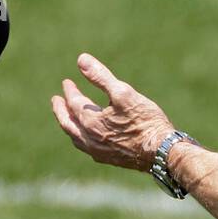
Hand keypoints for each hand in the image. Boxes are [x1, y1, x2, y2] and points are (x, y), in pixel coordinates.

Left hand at [51, 53, 175, 170]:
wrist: (161, 152)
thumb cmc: (144, 121)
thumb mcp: (123, 92)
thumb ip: (100, 76)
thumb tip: (81, 59)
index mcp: (90, 121)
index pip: (73, 103)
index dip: (69, 91)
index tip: (66, 82)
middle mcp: (90, 139)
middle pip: (68, 123)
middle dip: (61, 110)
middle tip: (56, 101)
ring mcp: (98, 152)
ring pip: (76, 137)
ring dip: (70, 125)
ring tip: (68, 118)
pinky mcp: (109, 159)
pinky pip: (87, 147)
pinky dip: (81, 137)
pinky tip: (88, 137)